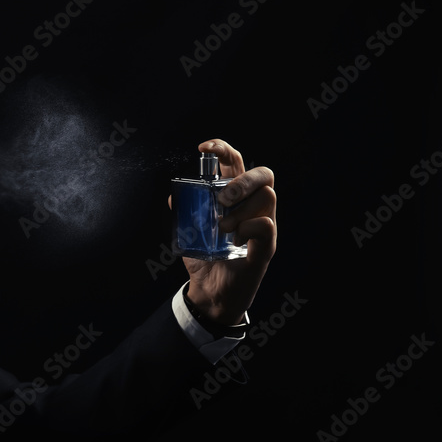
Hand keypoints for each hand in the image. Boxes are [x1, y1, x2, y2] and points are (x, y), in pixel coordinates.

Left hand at [168, 139, 276, 324]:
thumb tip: (174, 195)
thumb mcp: (187, 231)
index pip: (236, 163)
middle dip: (241, 180)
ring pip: (268, 197)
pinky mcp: (266, 246)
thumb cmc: (204, 258)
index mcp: (234, 198)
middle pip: (264, 174)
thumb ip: (183, 212)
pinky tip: (232, 241)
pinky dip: (245, 228)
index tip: (204, 149)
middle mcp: (253, 207)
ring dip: (240, 209)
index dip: (223, 150)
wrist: (210, 293)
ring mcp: (263, 225)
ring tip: (222, 228)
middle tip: (221, 199)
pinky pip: (265, 225)